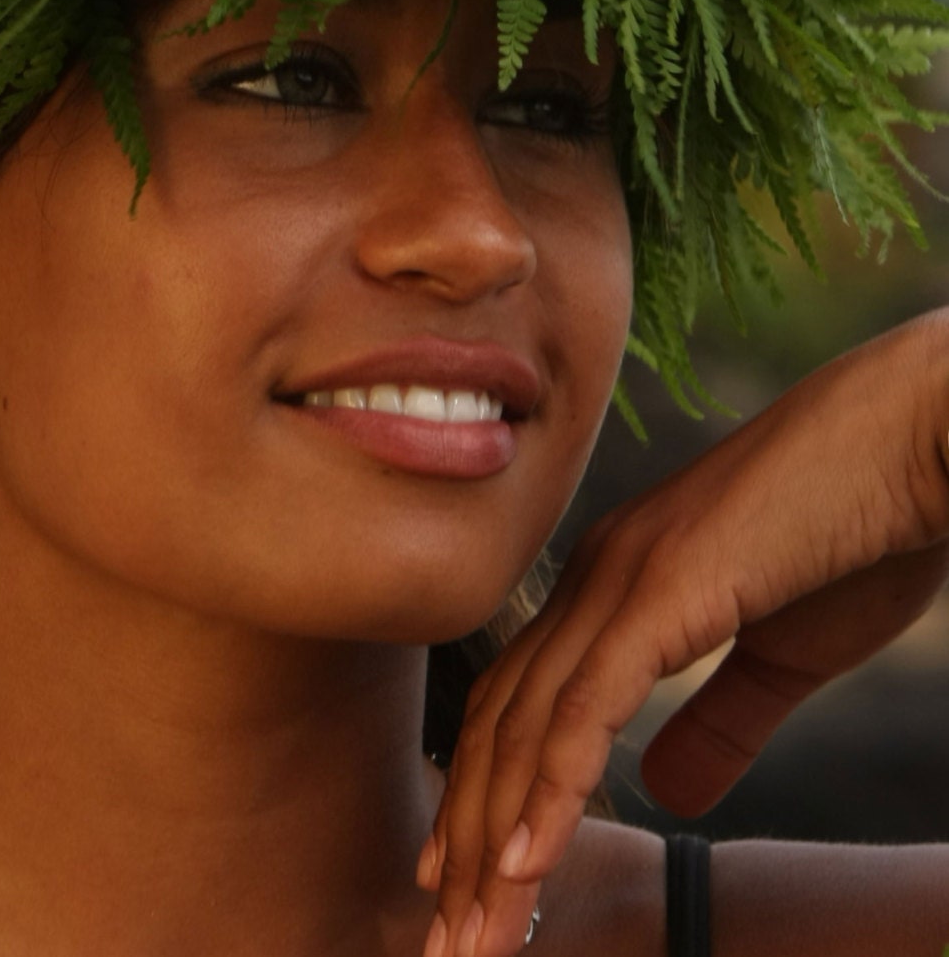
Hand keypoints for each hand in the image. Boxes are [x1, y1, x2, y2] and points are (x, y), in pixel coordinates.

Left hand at [420, 310, 948, 956]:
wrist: (916, 440)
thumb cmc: (862, 532)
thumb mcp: (784, 654)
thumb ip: (719, 718)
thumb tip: (667, 790)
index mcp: (613, 587)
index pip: (522, 709)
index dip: (486, 798)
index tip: (465, 883)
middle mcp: (594, 580)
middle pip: (503, 726)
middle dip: (472, 839)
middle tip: (446, 940)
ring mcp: (620, 578)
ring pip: (529, 728)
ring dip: (496, 839)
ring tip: (474, 936)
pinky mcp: (663, 588)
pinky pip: (588, 704)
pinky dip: (548, 787)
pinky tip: (524, 862)